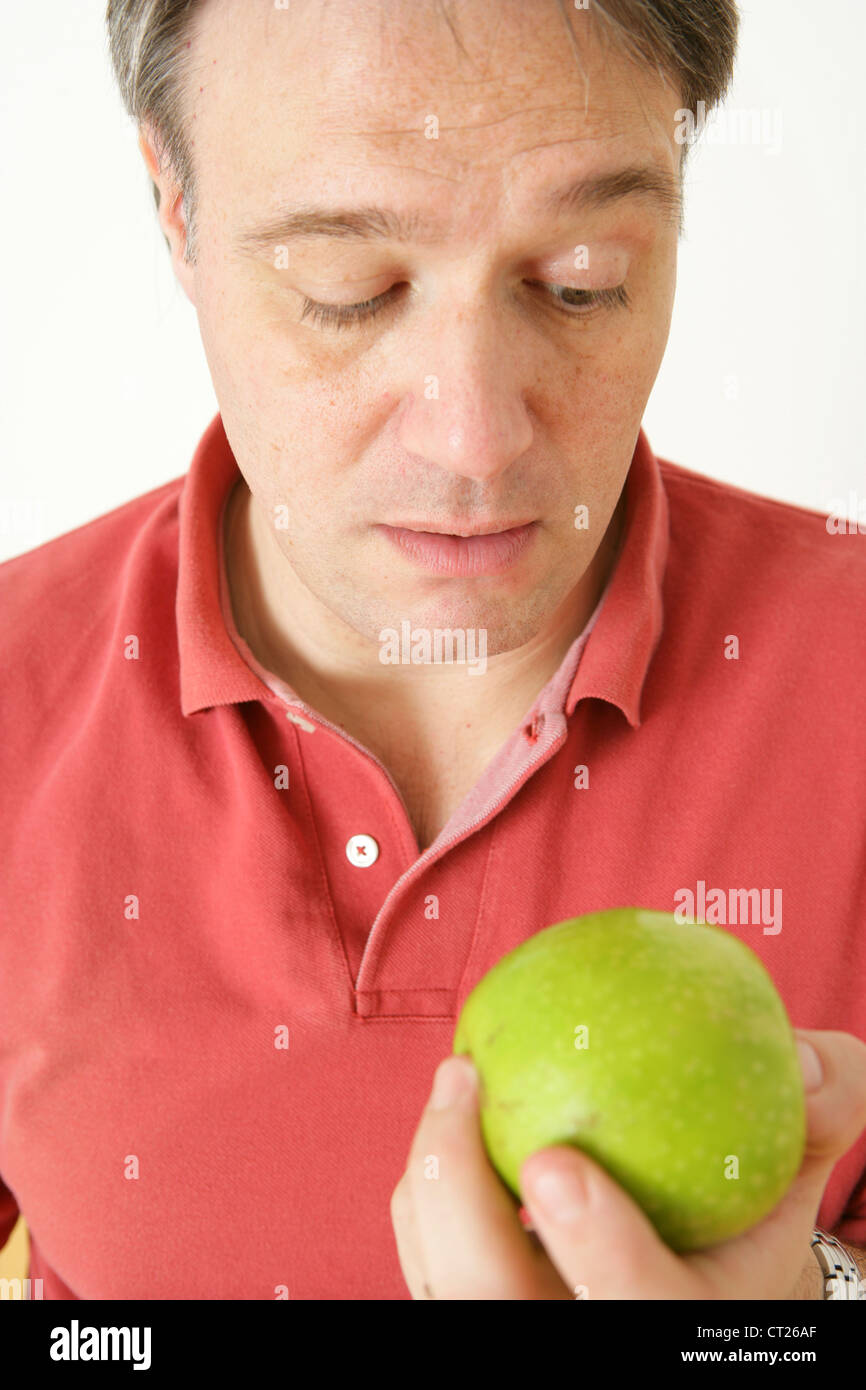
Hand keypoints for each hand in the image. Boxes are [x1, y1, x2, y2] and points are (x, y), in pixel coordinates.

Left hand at [390, 1028, 865, 1298]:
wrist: (701, 1269)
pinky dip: (428, 1185)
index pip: (640, 1311)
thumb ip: (824, 1105)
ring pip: (446, 1280)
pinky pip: (431, 1253)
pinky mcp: (483, 1301)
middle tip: (463, 1077)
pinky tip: (453, 1107)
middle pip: (499, 1301)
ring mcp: (528, 1326)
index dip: (598, 1253)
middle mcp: (590, 1340)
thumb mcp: (801, 1160)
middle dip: (458, 1193)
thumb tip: (799, 1053)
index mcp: (684, 1329)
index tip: (556, 1160)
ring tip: (454, 1078)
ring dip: (430, 1179)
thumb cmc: (748, 1201)